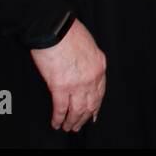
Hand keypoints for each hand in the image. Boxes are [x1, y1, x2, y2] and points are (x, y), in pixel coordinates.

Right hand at [30, 18, 105, 132]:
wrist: (55, 28)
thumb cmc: (68, 32)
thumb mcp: (88, 46)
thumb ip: (88, 61)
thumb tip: (82, 71)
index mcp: (100, 65)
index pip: (101, 92)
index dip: (96, 106)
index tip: (93, 114)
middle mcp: (92, 77)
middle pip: (91, 104)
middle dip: (84, 117)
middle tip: (78, 126)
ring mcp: (77, 83)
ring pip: (77, 110)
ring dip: (72, 121)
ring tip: (68, 127)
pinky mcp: (60, 87)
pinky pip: (61, 108)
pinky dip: (58, 118)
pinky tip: (56, 123)